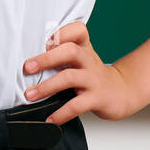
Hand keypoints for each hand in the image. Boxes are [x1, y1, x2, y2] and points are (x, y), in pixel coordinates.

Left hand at [21, 20, 140, 124]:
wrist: (122, 92)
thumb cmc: (93, 75)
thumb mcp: (81, 58)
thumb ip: (61, 53)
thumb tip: (28, 61)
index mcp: (84, 48)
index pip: (77, 30)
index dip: (61, 32)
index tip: (43, 41)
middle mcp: (89, 61)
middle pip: (70, 51)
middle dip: (46, 59)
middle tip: (27, 68)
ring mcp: (93, 79)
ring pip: (70, 77)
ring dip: (47, 86)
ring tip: (30, 95)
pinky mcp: (97, 98)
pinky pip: (77, 105)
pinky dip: (61, 113)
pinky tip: (50, 119)